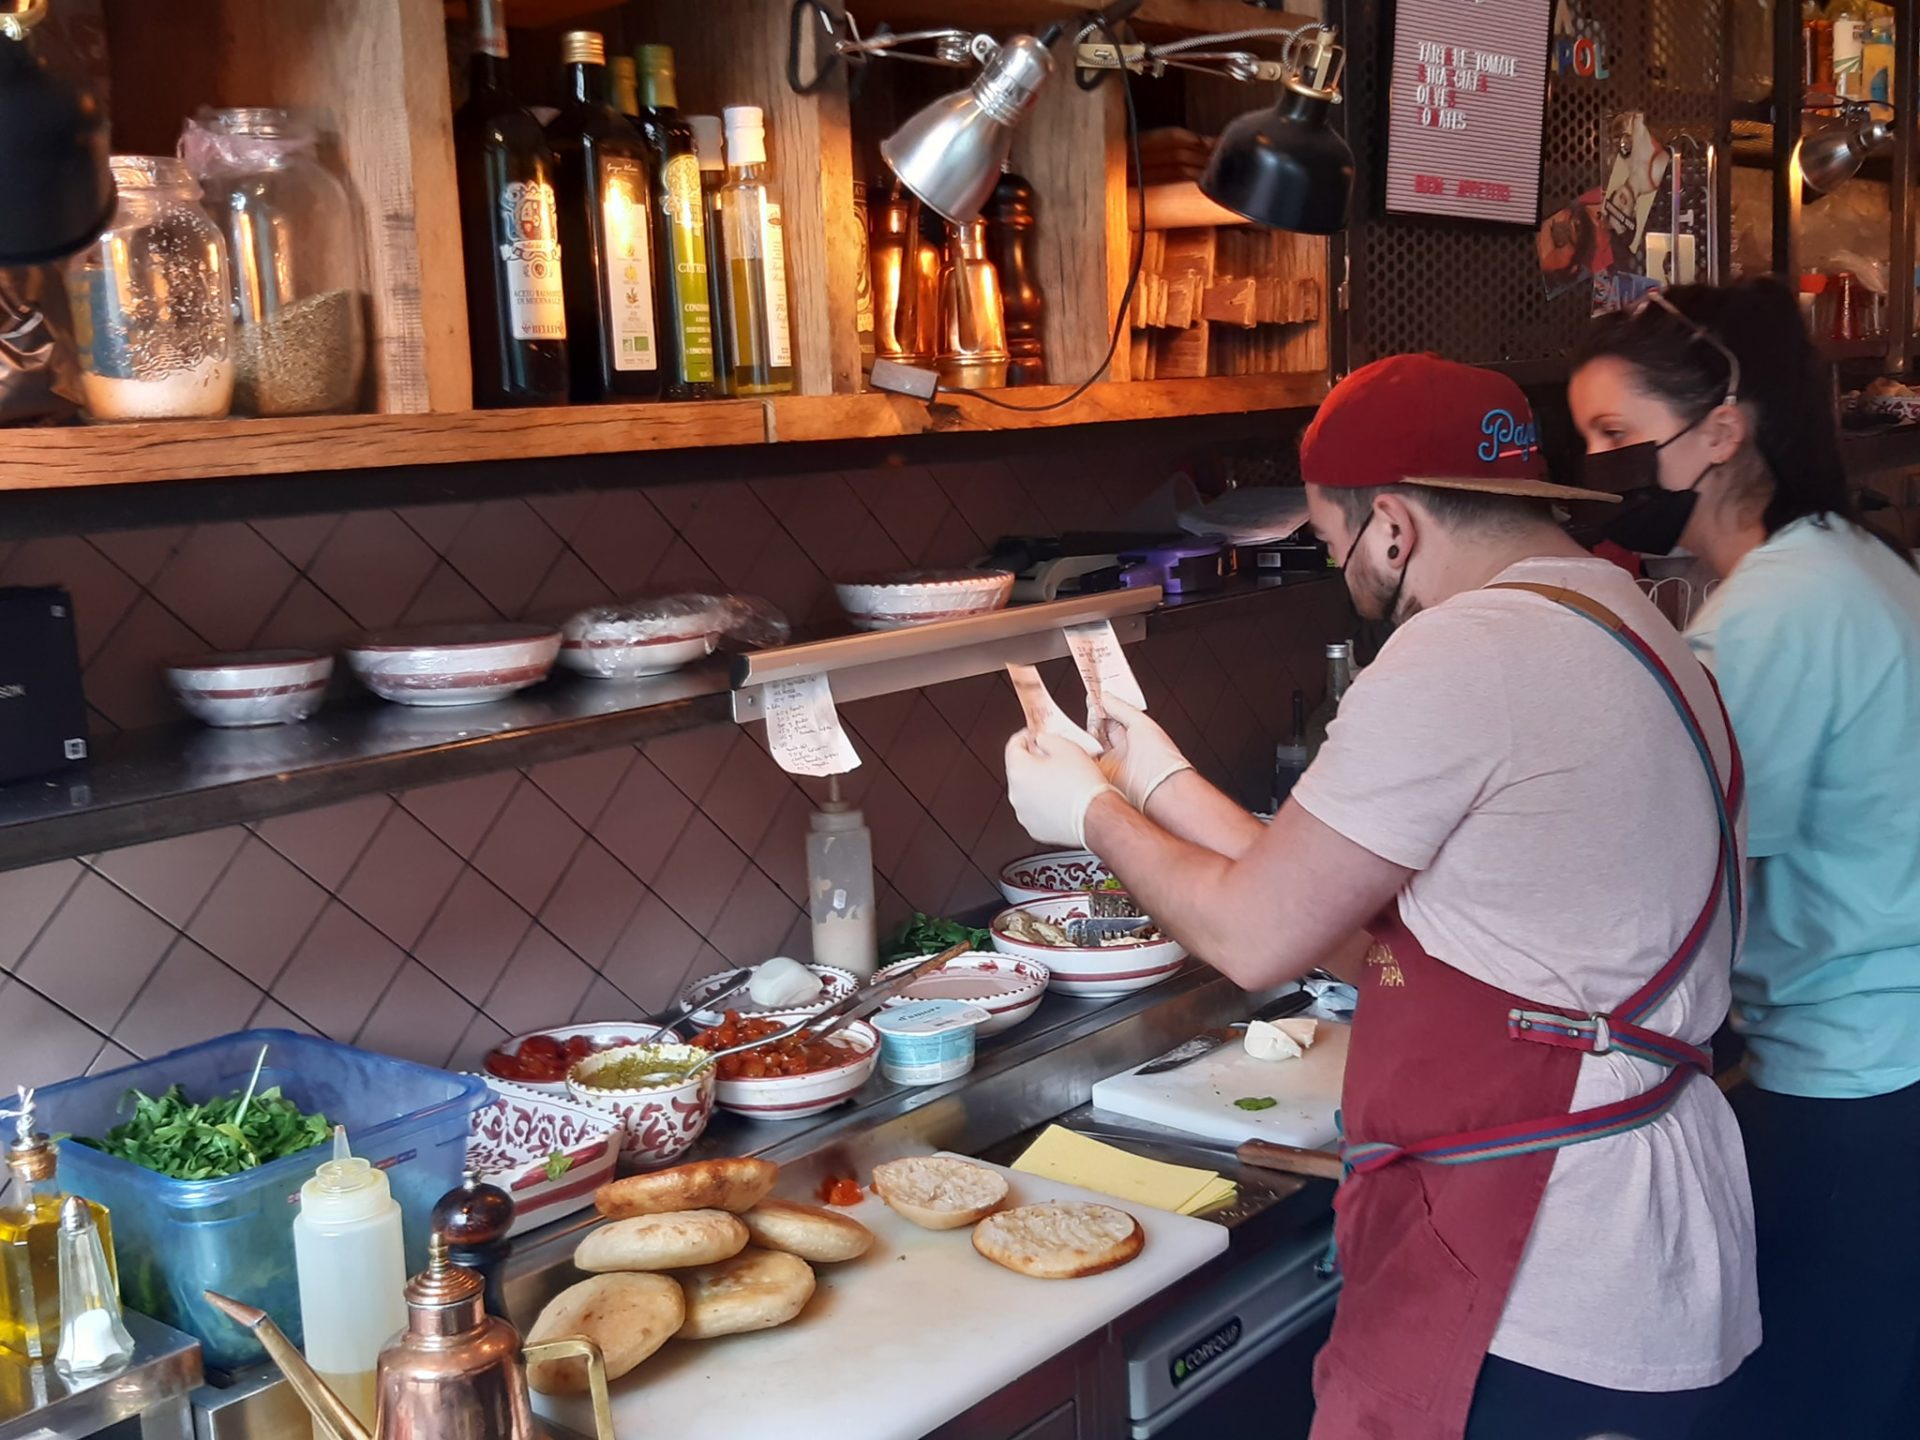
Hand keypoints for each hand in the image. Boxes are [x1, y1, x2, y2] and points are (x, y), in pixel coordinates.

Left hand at [1004, 729, 1121, 848]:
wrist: (1097, 816)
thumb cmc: (1083, 785)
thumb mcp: (1066, 747)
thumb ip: (1046, 739)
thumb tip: (1041, 740)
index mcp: (1019, 771)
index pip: (1013, 747)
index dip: (1024, 737)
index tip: (1032, 736)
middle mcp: (1016, 794)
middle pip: (1020, 771)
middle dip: (1034, 762)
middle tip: (1052, 758)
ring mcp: (1024, 814)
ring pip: (1027, 792)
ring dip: (1039, 784)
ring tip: (1061, 781)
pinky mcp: (1035, 828)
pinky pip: (1036, 810)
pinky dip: (1044, 803)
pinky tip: (1061, 798)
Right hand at [1096, 697, 1191, 809]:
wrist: (1158, 786)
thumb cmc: (1160, 758)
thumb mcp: (1141, 723)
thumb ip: (1121, 708)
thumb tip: (1106, 697)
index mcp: (1137, 734)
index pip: (1115, 716)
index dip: (1105, 706)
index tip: (1095, 697)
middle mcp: (1125, 748)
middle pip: (1102, 728)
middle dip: (1095, 717)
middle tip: (1091, 708)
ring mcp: (1113, 761)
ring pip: (1093, 742)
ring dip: (1089, 732)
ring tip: (1091, 724)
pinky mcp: (1103, 774)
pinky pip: (1088, 759)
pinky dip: (1084, 749)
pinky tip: (1085, 740)